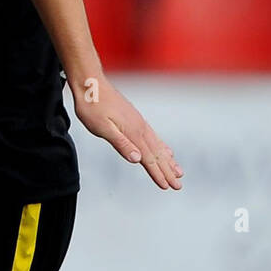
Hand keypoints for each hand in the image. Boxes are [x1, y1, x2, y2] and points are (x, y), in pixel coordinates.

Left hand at [71, 73, 182, 190]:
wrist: (91, 84)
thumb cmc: (93, 106)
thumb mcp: (102, 128)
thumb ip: (120, 143)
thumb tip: (137, 159)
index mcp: (133, 133)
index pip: (149, 159)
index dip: (158, 174)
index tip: (167, 186)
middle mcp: (140, 128)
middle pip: (157, 154)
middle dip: (168, 171)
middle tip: (178, 186)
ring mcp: (139, 123)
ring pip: (158, 146)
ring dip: (168, 161)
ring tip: (179, 171)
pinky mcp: (135, 119)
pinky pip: (153, 137)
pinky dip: (162, 147)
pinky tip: (165, 150)